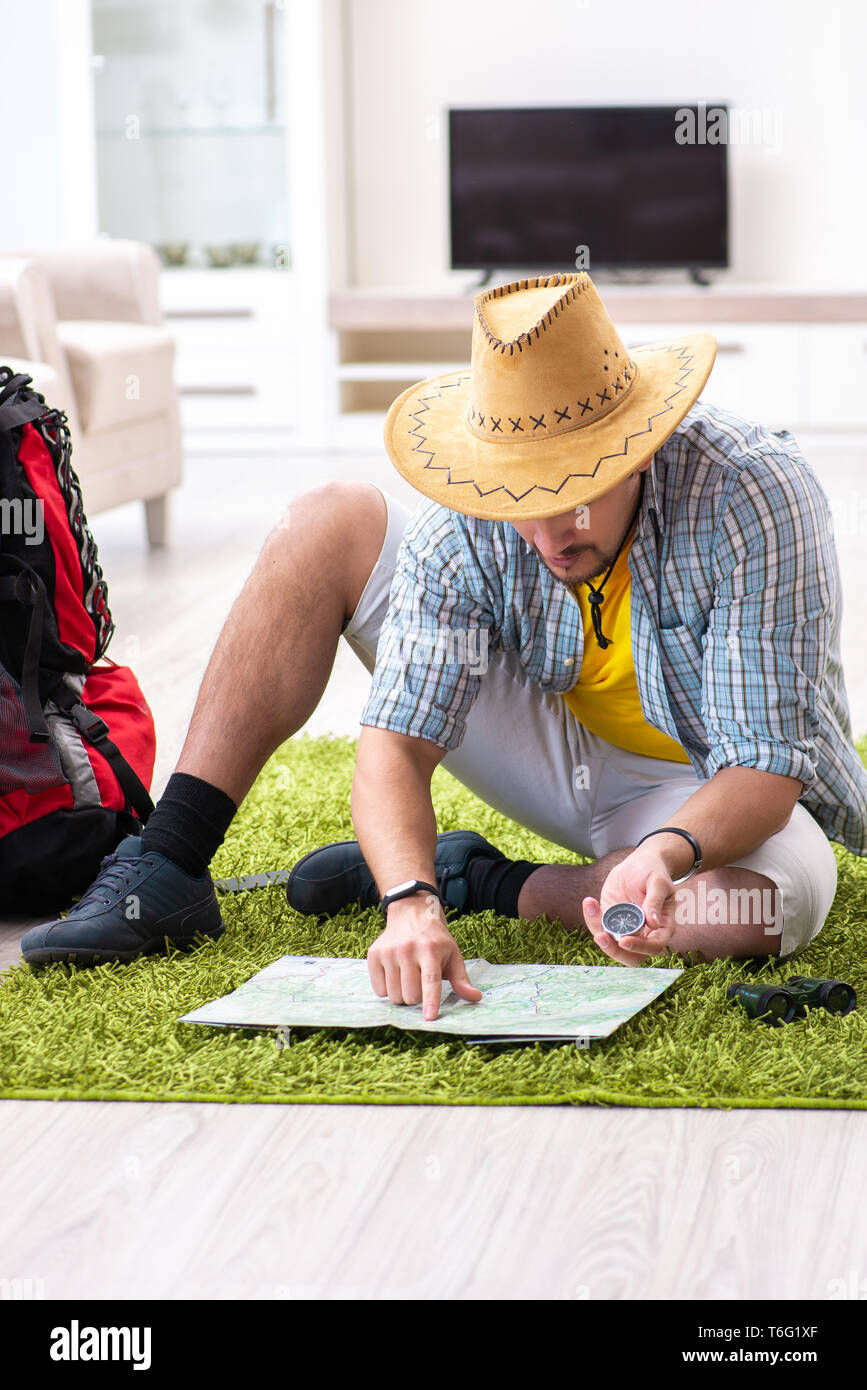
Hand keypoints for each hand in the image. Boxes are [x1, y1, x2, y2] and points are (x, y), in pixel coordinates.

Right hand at [367, 893, 481, 1019]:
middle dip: (417, 998)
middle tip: (420, 982)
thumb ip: (461, 979)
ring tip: (408, 978)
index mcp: (430, 950)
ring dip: (402, 994)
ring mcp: (388, 952)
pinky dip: (387, 989)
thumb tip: (475, 997)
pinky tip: (394, 974)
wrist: (411, 914)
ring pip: (394, 996)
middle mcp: (407, 950)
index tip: (430, 1017)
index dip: (430, 1000)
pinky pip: (379, 990)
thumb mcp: (452, 954)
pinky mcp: (373, 955)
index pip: (430, 981)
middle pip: (411, 995)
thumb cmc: (434, 940)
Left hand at [581, 847, 680, 965]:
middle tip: (600, 937)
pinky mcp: (612, 922)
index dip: (640, 946)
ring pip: (612, 945)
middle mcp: (646, 933)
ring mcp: (628, 930)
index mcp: (663, 926)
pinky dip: (592, 918)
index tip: (624, 940)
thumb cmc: (654, 871)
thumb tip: (653, 923)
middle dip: (614, 951)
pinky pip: (600, 928)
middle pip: (632, 956)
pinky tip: (590, 902)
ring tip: (592, 906)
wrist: (640, 864)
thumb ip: (655, 901)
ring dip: (599, 931)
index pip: (655, 946)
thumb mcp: (658, 881)